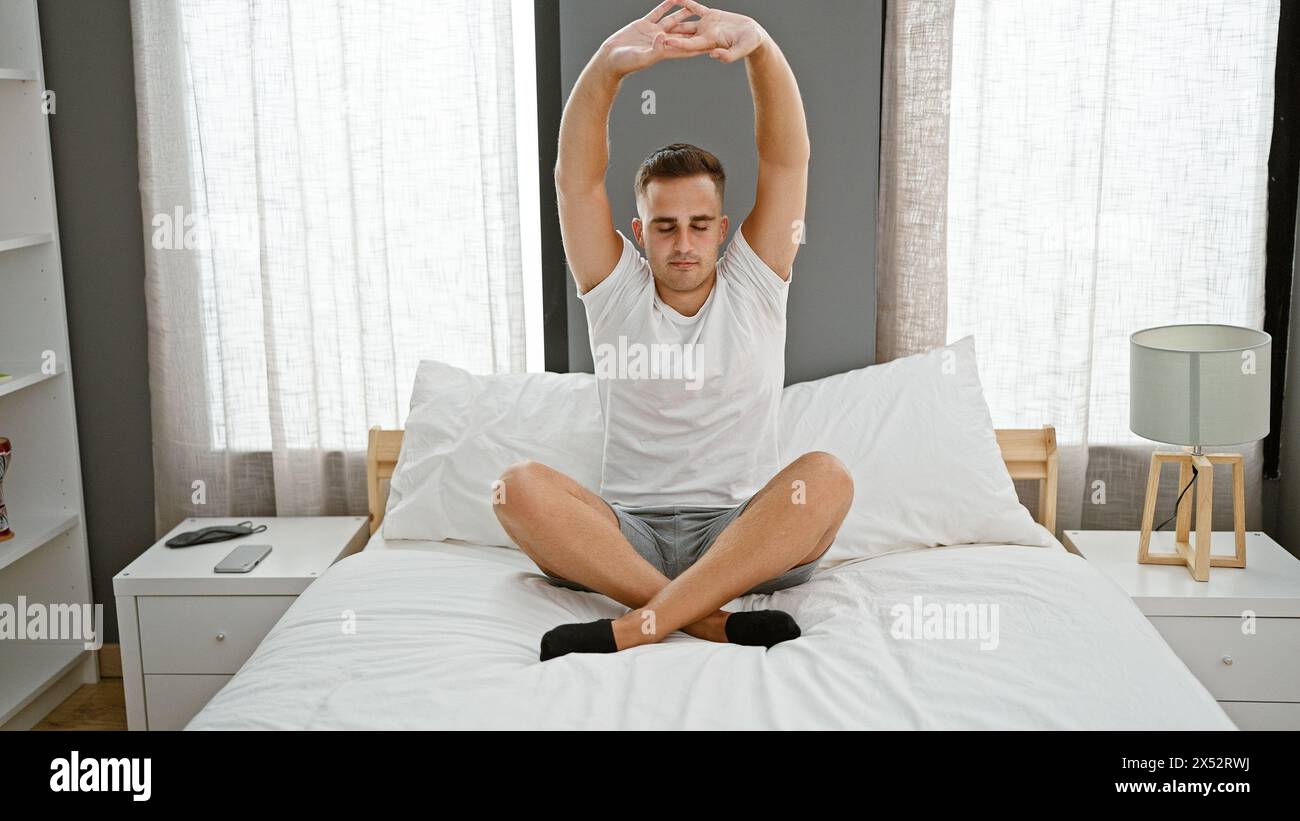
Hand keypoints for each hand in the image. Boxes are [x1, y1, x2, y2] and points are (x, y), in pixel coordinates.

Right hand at [598, 1, 712, 76]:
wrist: (610, 58)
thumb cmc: (625, 64)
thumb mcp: (642, 57)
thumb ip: (654, 49)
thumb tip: (665, 38)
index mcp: (664, 51)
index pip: (687, 48)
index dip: (701, 45)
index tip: (713, 42)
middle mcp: (661, 41)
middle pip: (683, 34)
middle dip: (696, 29)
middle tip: (710, 23)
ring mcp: (653, 32)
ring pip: (672, 21)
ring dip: (683, 14)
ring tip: (695, 6)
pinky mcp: (643, 25)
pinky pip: (657, 13)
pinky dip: (665, 5)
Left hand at [661, 0, 766, 63]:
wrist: (754, 35)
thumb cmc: (749, 45)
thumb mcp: (740, 50)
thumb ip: (728, 55)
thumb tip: (713, 55)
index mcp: (708, 43)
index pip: (688, 44)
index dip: (676, 42)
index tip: (663, 41)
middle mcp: (703, 35)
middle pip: (682, 34)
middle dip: (668, 32)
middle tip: (652, 31)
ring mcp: (705, 25)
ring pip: (685, 21)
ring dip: (673, 17)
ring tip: (659, 14)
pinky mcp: (710, 16)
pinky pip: (694, 8)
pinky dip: (686, 3)